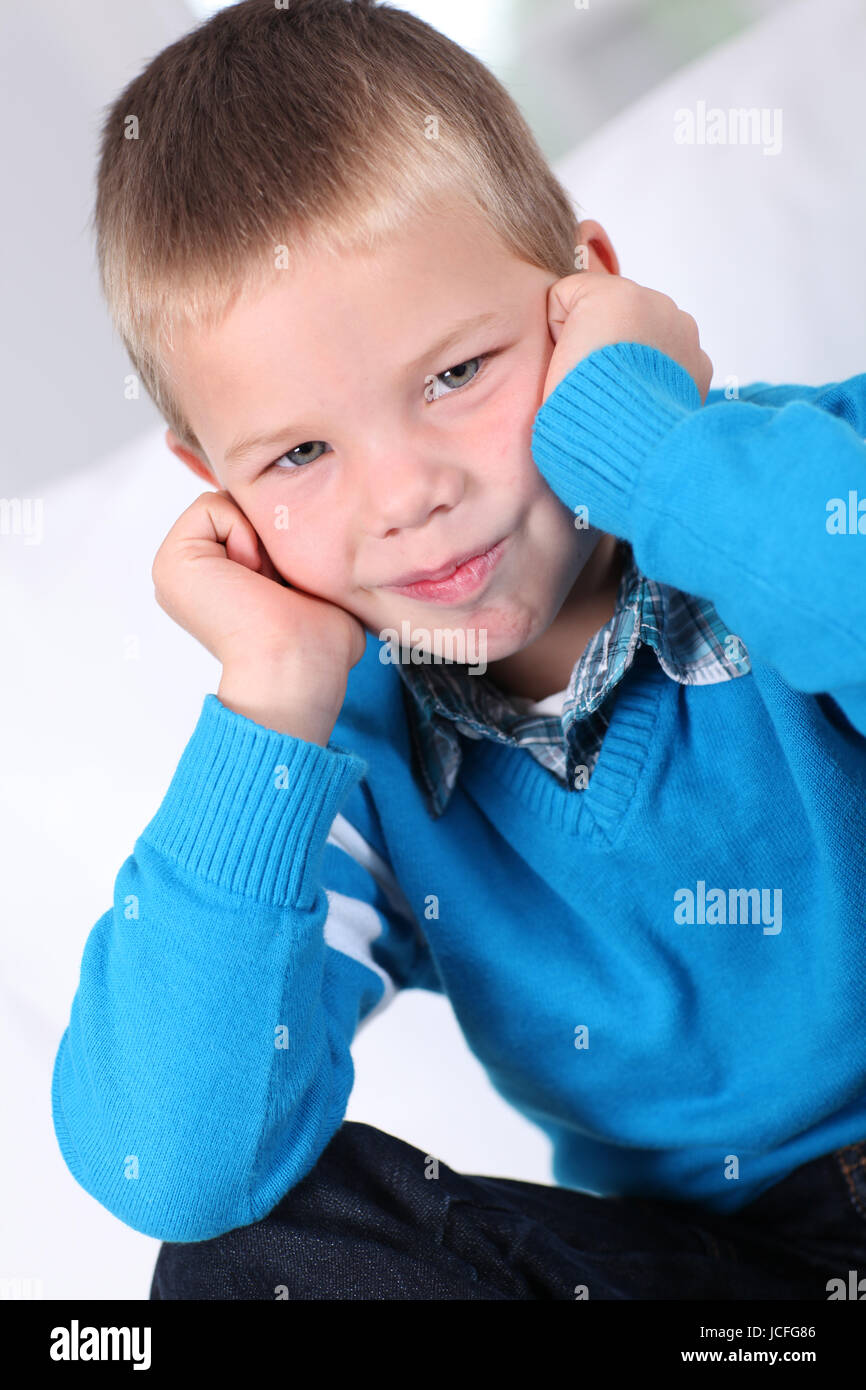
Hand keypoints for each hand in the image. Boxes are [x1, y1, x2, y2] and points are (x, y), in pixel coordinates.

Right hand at [151, 490, 366, 739]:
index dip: (284, 540)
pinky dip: (243, 535)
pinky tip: (250, 579)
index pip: (256, 520)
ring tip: (264, 585)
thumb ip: (301, 553)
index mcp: (219, 582)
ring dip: (260, 540)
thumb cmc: (316, 646)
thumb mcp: (315, 586)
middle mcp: (193, 575)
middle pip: (241, 507)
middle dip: (270, 537)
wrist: (295, 668)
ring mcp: (176, 566)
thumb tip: (314, 529)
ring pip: (228, 503)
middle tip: (277, 587)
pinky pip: (211, 504)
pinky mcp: (173, 559)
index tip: (288, 588)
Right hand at [542, 270, 713, 405]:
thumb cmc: (581, 409)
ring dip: (631, 357)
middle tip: (590, 382)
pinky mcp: (699, 363)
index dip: (558, 335)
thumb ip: (557, 331)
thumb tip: (571, 344)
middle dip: (602, 341)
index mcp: (614, 295)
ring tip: (617, 393)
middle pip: (611, 313)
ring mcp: (684, 332)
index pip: (568, 299)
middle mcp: (657, 303)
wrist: (627, 449)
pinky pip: (671, 358)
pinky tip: (642, 399)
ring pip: (644, 333)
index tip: (564, 363)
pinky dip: (657, 376)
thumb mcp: (543, 358)